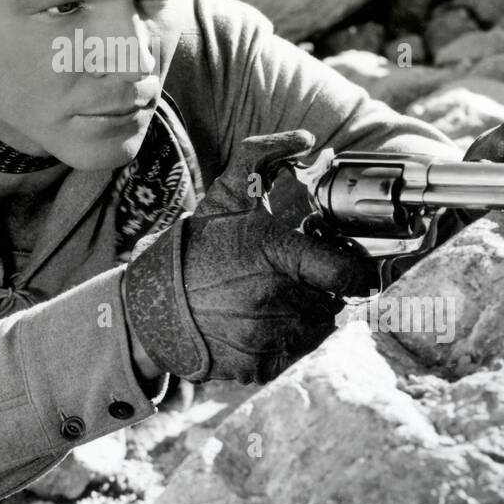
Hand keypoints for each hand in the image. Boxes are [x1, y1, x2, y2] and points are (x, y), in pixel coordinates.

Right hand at [121, 130, 371, 384]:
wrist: (152, 304)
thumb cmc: (195, 246)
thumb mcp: (226, 193)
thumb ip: (264, 154)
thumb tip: (304, 139)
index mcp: (275, 253)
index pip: (346, 272)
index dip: (350, 267)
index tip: (340, 260)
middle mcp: (276, 298)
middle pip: (333, 299)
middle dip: (321, 285)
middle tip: (297, 275)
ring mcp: (269, 336)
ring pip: (318, 325)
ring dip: (308, 312)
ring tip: (277, 297)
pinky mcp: (262, 365)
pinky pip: (298, 352)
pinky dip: (290, 339)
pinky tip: (266, 322)